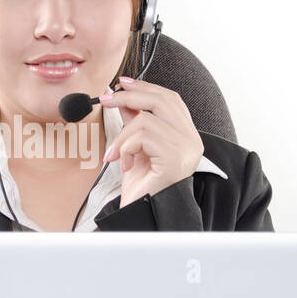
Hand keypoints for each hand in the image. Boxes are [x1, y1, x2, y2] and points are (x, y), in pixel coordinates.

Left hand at [100, 76, 204, 208]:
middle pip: (161, 100)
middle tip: (104, 100)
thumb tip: (124, 98)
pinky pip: (142, 137)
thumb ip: (135, 122)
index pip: (170, 99)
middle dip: (129, 96)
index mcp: (187, 135)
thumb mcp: (136, 147)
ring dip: (122, 135)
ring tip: (116, 155)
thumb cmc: (142, 185)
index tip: (121, 84)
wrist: (142, 214)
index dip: (146, 87)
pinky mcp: (174, 159)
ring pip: (146, 120)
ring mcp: (186, 149)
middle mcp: (192, 140)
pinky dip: (125, 147)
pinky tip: (124, 164)